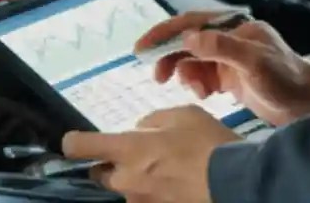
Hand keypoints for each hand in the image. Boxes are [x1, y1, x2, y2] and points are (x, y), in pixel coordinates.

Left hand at [62, 105, 236, 202]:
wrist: (235, 183)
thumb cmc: (209, 144)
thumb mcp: (184, 115)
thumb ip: (154, 120)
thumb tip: (142, 129)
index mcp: (129, 149)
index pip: (81, 146)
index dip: (74, 142)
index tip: (75, 142)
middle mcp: (126, 179)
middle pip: (101, 174)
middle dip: (113, 165)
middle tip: (140, 157)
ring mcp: (140, 202)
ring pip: (126, 190)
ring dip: (137, 181)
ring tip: (167, 173)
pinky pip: (146, 201)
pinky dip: (154, 194)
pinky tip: (176, 186)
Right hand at [135, 10, 309, 125]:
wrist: (308, 103)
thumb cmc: (285, 79)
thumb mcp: (255, 62)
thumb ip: (223, 47)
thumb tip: (189, 37)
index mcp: (234, 26)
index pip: (191, 22)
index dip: (163, 33)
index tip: (141, 48)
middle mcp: (228, 38)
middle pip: (186, 41)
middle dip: (169, 57)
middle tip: (156, 77)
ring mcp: (228, 57)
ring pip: (191, 61)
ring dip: (186, 75)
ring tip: (198, 91)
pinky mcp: (230, 77)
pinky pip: (201, 76)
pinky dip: (197, 85)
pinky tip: (206, 95)